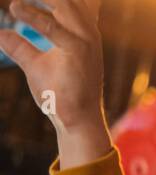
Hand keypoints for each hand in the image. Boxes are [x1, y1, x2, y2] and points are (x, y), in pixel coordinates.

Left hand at [0, 0, 109, 166]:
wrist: (77, 121)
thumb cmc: (62, 94)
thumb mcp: (35, 65)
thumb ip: (20, 47)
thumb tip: (0, 33)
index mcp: (83, 33)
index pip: (76, 1)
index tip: (22, 0)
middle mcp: (87, 33)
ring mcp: (86, 42)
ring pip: (66, 5)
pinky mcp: (79, 53)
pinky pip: (53, 29)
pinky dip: (34, 17)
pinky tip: (14, 8)